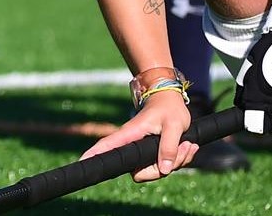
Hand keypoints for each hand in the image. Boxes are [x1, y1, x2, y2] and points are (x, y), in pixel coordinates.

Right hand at [81, 90, 196, 180]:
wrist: (171, 100)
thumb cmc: (169, 108)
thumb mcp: (174, 125)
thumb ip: (168, 147)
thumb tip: (164, 169)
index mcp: (131, 134)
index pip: (108, 146)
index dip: (96, 154)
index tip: (83, 161)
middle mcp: (134, 145)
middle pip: (142, 172)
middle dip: (165, 167)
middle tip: (182, 148)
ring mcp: (143, 152)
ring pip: (158, 170)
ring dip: (177, 160)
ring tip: (187, 143)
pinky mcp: (153, 155)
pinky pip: (166, 167)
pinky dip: (181, 159)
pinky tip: (188, 145)